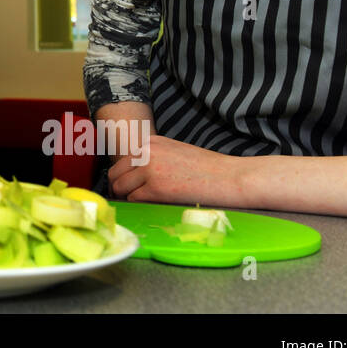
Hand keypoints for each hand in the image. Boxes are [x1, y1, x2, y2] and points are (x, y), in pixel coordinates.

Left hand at [107, 134, 247, 206]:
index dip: (123, 177)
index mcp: (151, 142)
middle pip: (116, 174)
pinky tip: (153, 205)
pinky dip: (139, 205)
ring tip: (144, 203)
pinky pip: (134, 199)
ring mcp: (149, 169)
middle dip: (120, 188)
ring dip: (129, 198)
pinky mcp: (156, 188)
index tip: (127, 187)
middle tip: (130, 199)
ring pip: (122, 188)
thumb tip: (136, 175)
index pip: (122, 161)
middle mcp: (146, 152)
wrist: (230, 177)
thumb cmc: (208, 169)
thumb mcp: (175, 153)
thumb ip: (154, 159)